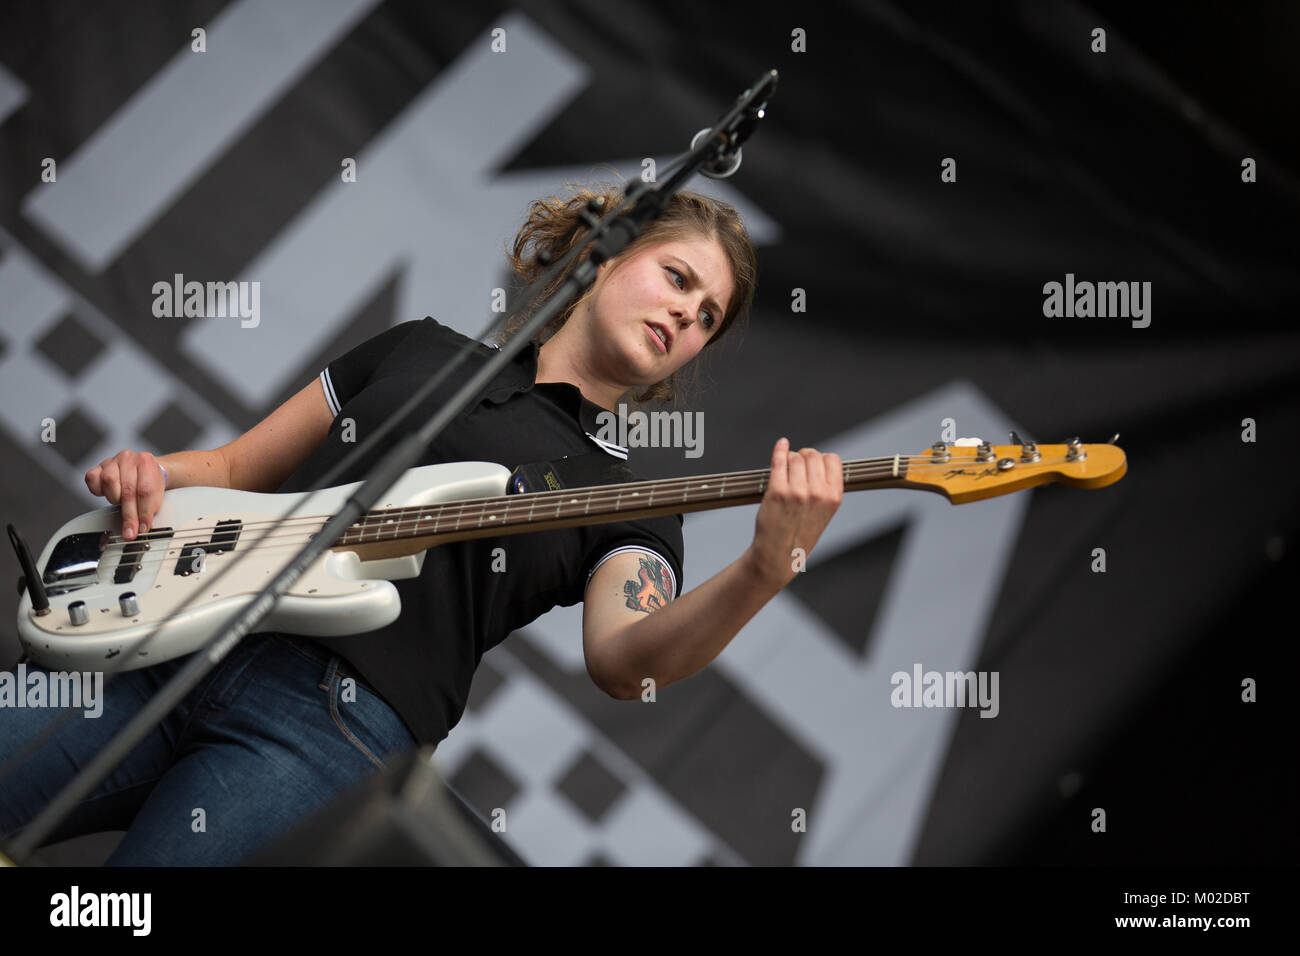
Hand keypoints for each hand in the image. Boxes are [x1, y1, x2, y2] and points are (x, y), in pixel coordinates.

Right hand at [85, 450, 165, 540]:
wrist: (143, 468)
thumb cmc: (150, 480)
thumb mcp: (157, 492)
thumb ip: (150, 508)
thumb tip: (142, 526)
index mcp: (146, 461)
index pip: (145, 490)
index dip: (144, 512)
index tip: (142, 527)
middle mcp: (128, 458)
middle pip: (127, 489)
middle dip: (129, 515)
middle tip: (130, 531)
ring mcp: (112, 461)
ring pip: (109, 482)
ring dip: (115, 498)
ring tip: (121, 502)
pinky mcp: (98, 467)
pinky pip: (92, 479)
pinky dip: (98, 491)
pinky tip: (107, 494)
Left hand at [746, 437, 842, 590]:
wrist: (778, 555)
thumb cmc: (800, 533)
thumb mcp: (824, 513)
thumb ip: (825, 487)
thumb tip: (819, 458)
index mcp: (834, 497)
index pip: (832, 460)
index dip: (821, 459)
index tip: (812, 465)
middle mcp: (818, 493)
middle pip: (813, 455)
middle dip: (804, 456)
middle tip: (796, 466)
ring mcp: (797, 492)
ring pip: (795, 457)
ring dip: (790, 458)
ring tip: (786, 469)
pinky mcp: (777, 491)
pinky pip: (779, 461)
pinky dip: (779, 449)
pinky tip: (781, 445)